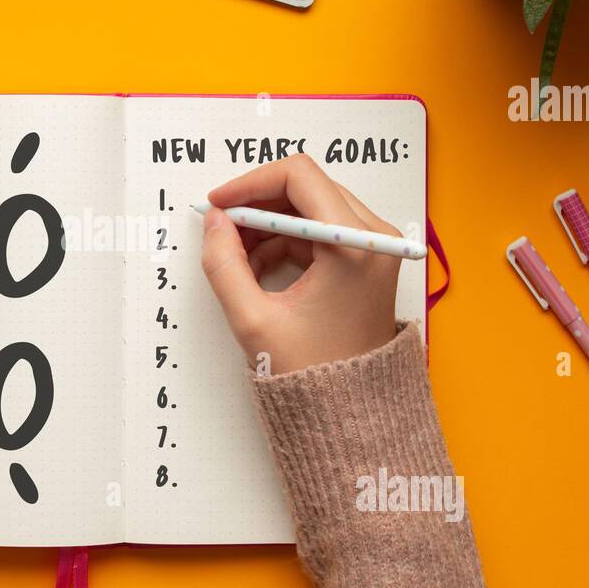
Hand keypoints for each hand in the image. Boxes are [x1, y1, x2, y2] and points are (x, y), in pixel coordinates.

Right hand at [200, 155, 403, 373]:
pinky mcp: (366, 259)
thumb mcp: (253, 320)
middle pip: (307, 187)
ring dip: (268, 224)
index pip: (299, 176)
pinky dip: (285, 240)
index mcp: (355, 245)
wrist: (351, 411)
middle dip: (257, 204)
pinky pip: (318, 230)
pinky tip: (257, 268)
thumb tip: (214, 223)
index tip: (219, 204)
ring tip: (237, 258)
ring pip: (310, 207)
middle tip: (222, 228)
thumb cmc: (313, 373)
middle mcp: (374, 237)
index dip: (250, 183)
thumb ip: (224, 265)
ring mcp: (373, 246)